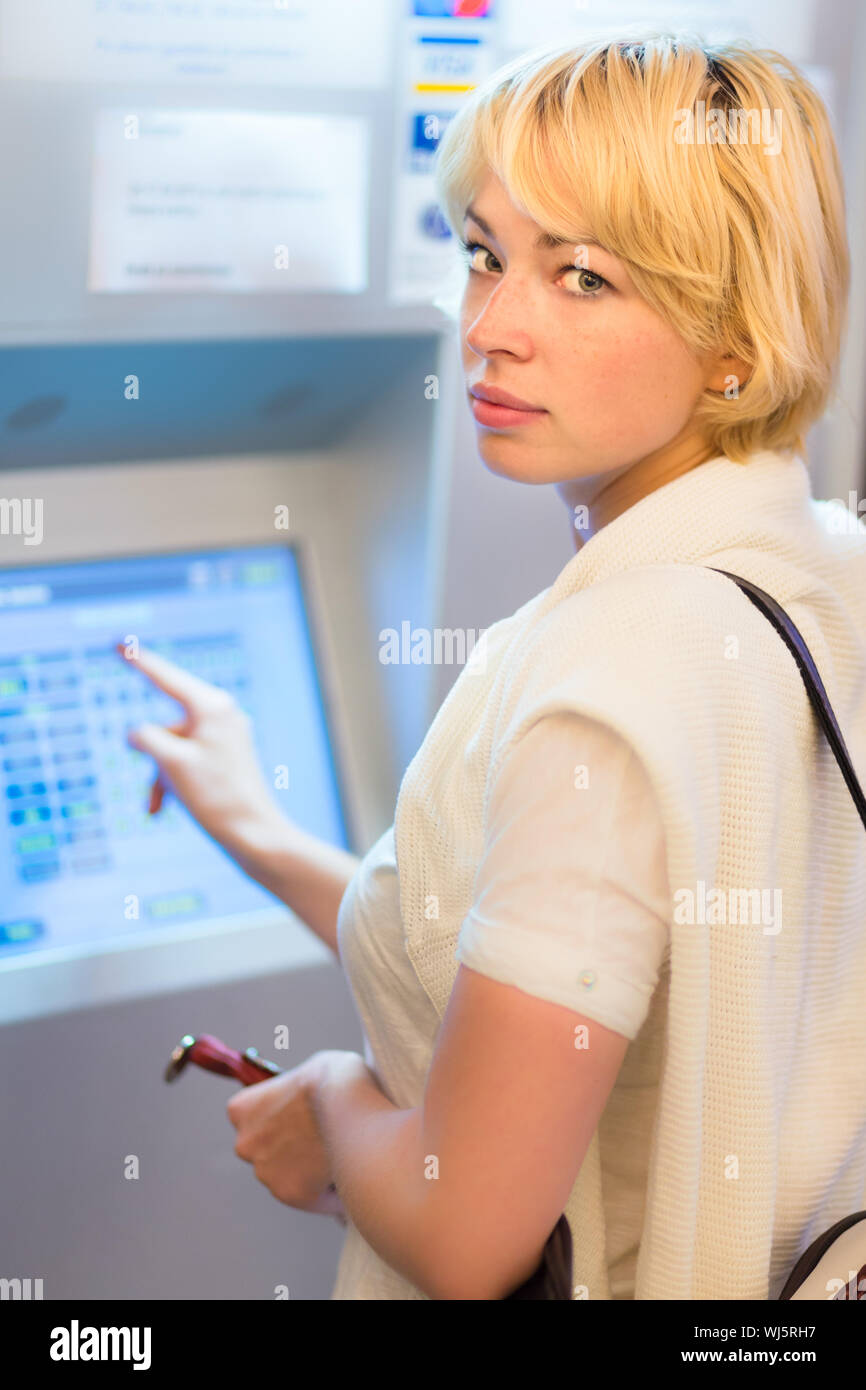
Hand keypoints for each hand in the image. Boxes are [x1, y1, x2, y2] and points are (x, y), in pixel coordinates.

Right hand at [118, 642, 284, 857]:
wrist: (255, 836)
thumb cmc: (216, 797)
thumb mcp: (170, 763)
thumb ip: (146, 738)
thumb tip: (138, 734)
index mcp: (212, 707)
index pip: (166, 677)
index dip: (138, 662)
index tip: (117, 644)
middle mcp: (222, 715)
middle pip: (165, 727)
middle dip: (152, 759)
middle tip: (159, 793)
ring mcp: (226, 737)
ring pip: (172, 749)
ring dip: (160, 777)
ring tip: (162, 807)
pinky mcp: (226, 759)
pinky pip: (186, 763)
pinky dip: (172, 782)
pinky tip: (164, 809)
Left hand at [226, 1050, 363, 1217]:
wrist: (348, 1103)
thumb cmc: (332, 1079)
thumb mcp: (306, 1073)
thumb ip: (296, 1096)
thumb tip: (310, 1105)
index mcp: (241, 1109)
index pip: (253, 1121)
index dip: (282, 1121)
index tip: (303, 1120)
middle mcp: (245, 1144)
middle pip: (269, 1153)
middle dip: (294, 1151)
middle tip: (326, 1139)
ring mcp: (266, 1172)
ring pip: (291, 1178)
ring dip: (312, 1173)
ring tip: (344, 1156)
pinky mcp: (291, 1195)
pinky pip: (315, 1198)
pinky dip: (331, 1191)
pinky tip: (350, 1172)